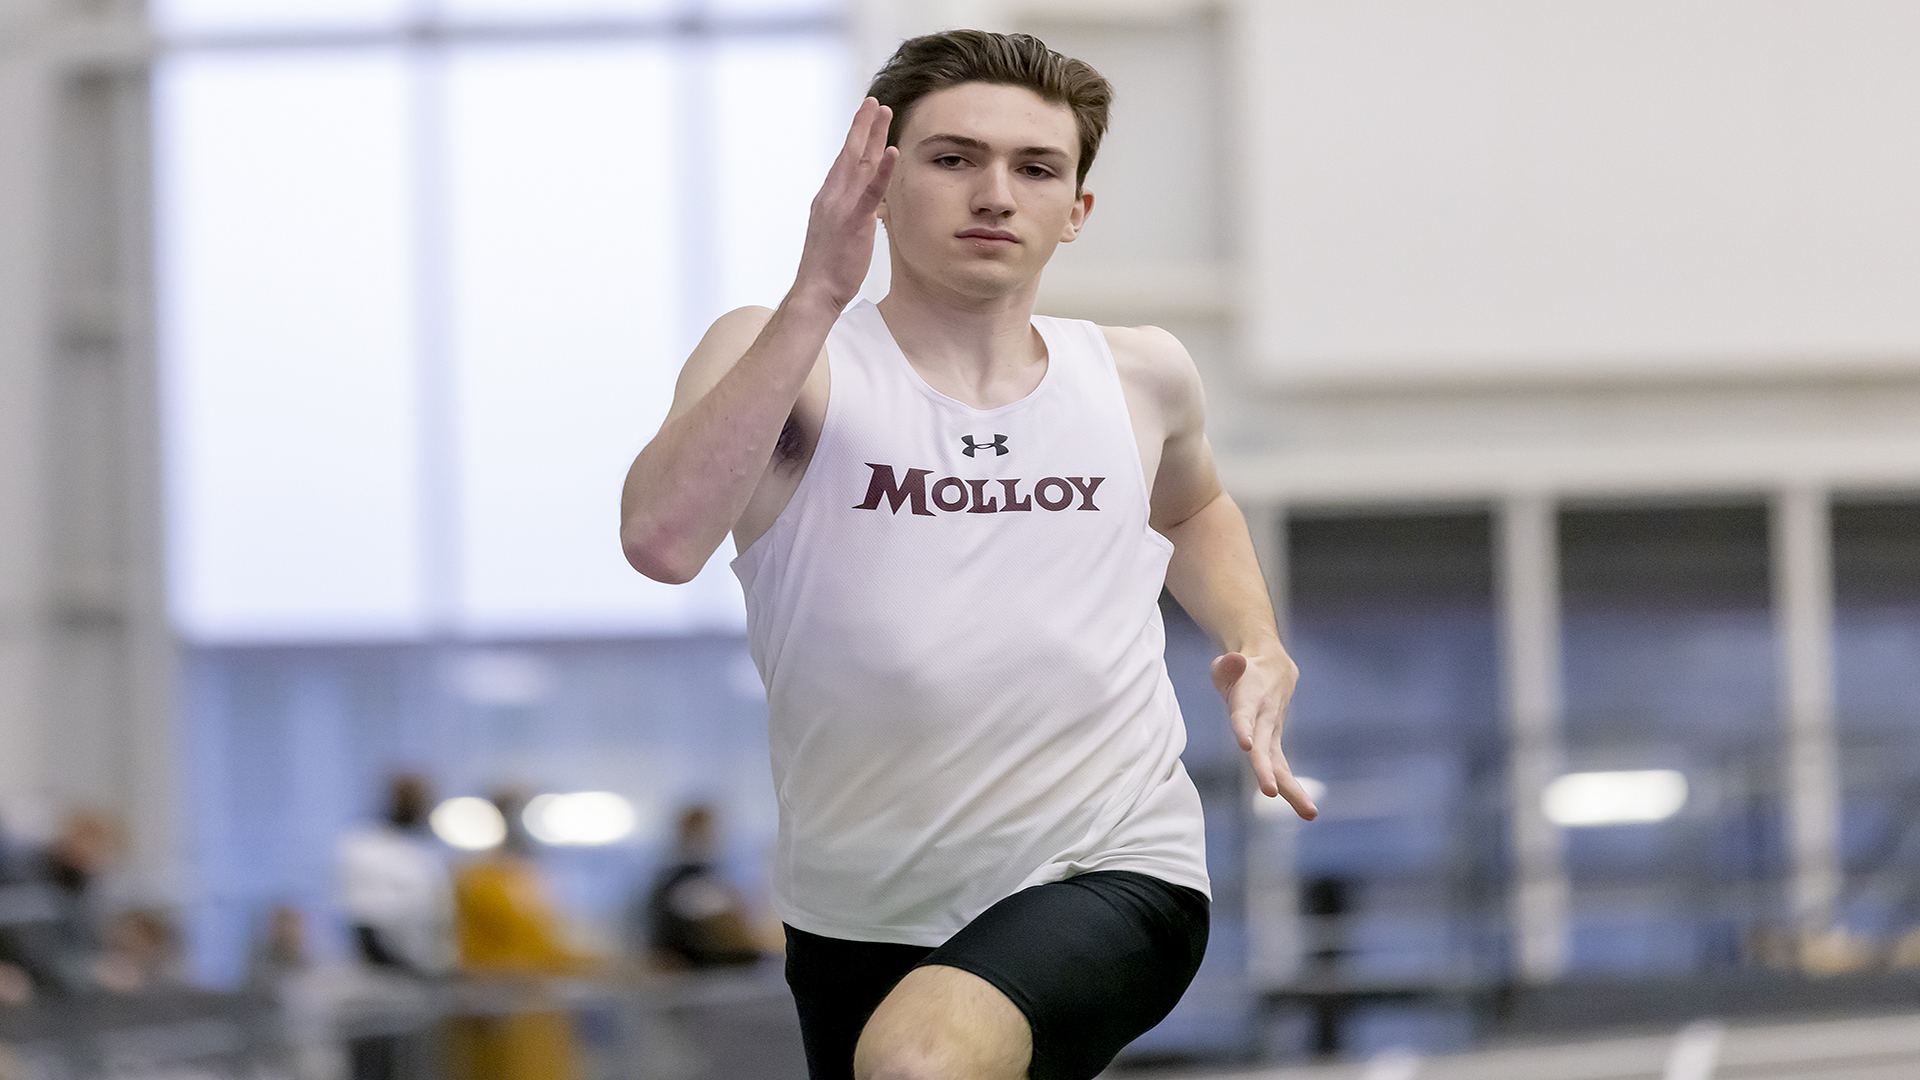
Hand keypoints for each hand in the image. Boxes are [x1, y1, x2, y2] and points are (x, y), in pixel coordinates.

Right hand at [794, 97, 898, 309]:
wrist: (816, 290)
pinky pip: (871, 191)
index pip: (843, 161)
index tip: (865, 117)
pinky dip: (881, 169)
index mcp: (828, 198)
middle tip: (875, 102)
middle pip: (850, 152)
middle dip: (863, 125)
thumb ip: (851, 214)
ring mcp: (842, 206)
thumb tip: (866, 208)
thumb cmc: (828, 268)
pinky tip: (891, 151)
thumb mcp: (838, 233)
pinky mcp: (854, 220)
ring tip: (884, 112)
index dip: (855, 137)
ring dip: (873, 135)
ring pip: (859, 162)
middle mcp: (832, 196)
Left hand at [1212, 651, 1315, 819]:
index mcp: (1249, 700)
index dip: (1244, 727)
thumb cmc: (1243, 670)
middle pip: (1264, 748)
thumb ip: (1227, 666)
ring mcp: (1271, 733)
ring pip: (1279, 764)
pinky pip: (1281, 768)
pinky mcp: (1274, 744)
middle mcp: (1264, 720)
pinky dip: (1291, 789)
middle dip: (1265, 770)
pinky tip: (1307, 811)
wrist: (1274, 667)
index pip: (1244, 715)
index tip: (1246, 744)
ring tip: (1310, 812)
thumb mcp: (1230, 664)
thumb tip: (1233, 662)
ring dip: (1292, 788)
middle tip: (1271, 792)